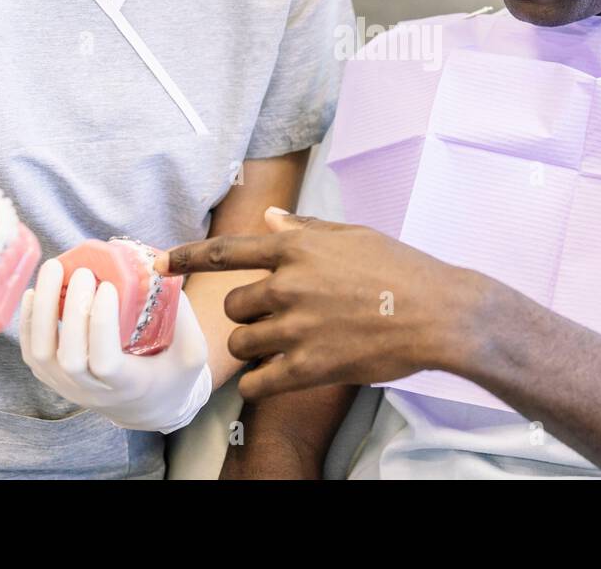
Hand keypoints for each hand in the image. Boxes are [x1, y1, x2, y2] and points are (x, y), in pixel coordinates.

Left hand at [20, 259, 211, 432]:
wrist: (148, 408)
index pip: (105, 360)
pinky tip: (34, 292)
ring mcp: (67, 386)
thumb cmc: (172, 376)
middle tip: (84, 272)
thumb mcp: (193, 352)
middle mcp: (92, 391)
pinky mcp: (52, 378)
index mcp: (129, 385)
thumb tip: (161, 271)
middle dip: (72, 310)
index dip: (101, 325)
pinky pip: (31, 352)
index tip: (107, 288)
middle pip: (68, 356)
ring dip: (42, 310)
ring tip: (54, 270)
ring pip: (41, 353)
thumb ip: (183, 315)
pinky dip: (27, 321)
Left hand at [156, 208, 488, 400]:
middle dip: (249, 313)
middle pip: (234, 304)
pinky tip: (274, 378)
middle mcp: (289, 285)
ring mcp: (297, 328)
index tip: (161, 261)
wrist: (438, 313)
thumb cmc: (400, 269)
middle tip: (279, 318)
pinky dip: (259, 382)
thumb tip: (269, 218)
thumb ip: (304, 229)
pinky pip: (257, 382)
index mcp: (296, 249)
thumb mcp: (351, 235)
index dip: (187, 256)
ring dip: (255, 346)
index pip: (226, 250)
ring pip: (243, 342)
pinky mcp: (309, 367)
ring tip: (286, 345)